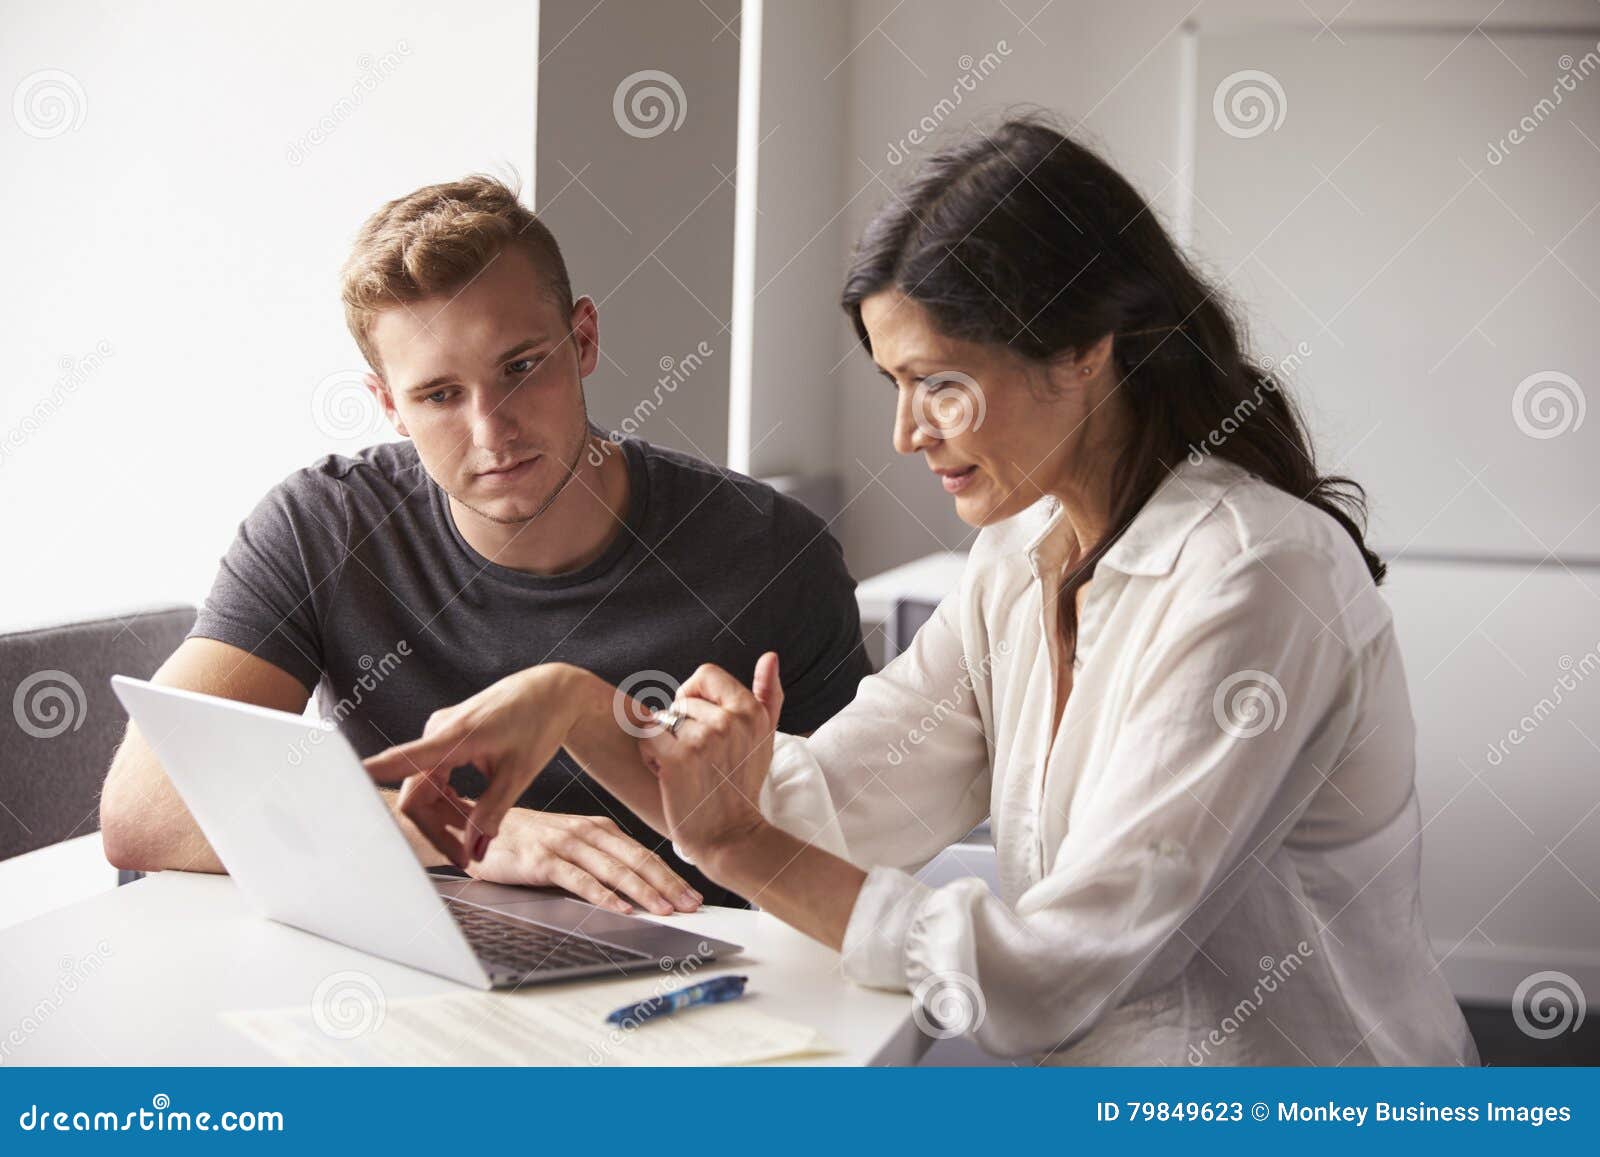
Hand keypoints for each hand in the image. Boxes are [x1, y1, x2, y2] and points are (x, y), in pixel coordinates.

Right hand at [364, 664, 579, 866]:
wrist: (551, 692)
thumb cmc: (539, 723)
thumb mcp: (519, 774)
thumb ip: (492, 812)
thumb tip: (473, 851)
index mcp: (454, 736)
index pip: (402, 760)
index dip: (370, 775)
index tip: (340, 785)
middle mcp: (437, 732)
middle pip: (415, 793)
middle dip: (435, 829)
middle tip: (465, 857)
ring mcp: (438, 734)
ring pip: (423, 788)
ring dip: (442, 817)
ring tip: (473, 839)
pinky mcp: (444, 738)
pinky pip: (432, 777)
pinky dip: (446, 800)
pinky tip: (467, 814)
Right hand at [460, 807, 700, 914]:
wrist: (477, 829)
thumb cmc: (525, 841)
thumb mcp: (569, 845)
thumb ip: (597, 861)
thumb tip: (634, 889)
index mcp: (598, 829)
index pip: (643, 853)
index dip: (671, 875)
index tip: (692, 895)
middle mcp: (587, 832)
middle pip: (637, 860)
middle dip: (668, 885)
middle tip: (692, 906)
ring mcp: (565, 844)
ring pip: (615, 869)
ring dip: (644, 891)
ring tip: (666, 910)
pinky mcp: (543, 860)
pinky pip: (579, 879)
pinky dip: (602, 894)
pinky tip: (620, 908)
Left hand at [639, 653, 783, 864]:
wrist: (729, 835)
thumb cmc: (743, 784)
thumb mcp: (766, 737)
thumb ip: (769, 694)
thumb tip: (770, 655)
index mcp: (751, 712)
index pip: (706, 674)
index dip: (695, 694)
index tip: (699, 721)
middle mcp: (729, 721)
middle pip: (682, 700)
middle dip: (680, 724)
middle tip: (695, 756)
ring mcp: (703, 740)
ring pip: (663, 718)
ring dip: (664, 741)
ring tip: (683, 766)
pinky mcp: (677, 759)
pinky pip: (648, 735)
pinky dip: (649, 753)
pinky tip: (665, 772)